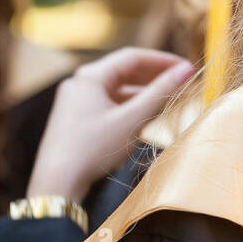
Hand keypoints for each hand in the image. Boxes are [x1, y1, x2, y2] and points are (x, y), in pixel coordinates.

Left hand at [26, 48, 195, 200]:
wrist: (56, 184)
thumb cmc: (93, 149)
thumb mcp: (131, 120)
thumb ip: (160, 93)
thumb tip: (185, 71)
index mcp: (90, 76)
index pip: (133, 57)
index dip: (163, 61)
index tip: (187, 68)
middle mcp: (80, 82)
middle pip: (124, 72)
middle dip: (154, 77)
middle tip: (181, 82)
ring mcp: (75, 100)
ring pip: (116, 90)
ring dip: (142, 94)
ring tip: (168, 100)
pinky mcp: (75, 118)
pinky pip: (107, 104)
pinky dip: (128, 107)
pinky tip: (144, 117)